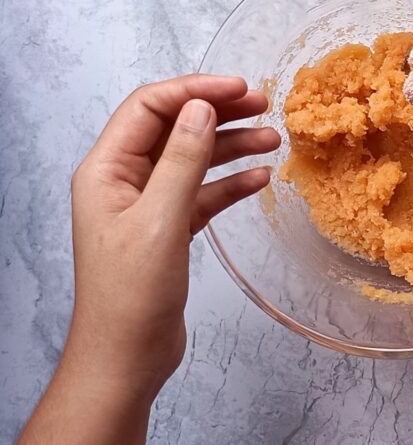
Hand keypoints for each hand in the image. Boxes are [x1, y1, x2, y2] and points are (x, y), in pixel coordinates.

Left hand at [68, 74, 279, 396]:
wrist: (126, 356)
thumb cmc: (130, 294)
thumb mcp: (160, 220)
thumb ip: (182, 161)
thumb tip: (201, 109)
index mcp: (106, 169)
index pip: (150, 108)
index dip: (195, 91)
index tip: (240, 88)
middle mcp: (124, 180)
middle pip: (174, 128)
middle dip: (218, 113)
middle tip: (264, 105)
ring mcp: (147, 205)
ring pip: (194, 159)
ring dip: (232, 147)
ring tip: (274, 140)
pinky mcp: (168, 229)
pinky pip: (203, 193)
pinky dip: (231, 183)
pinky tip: (260, 179)